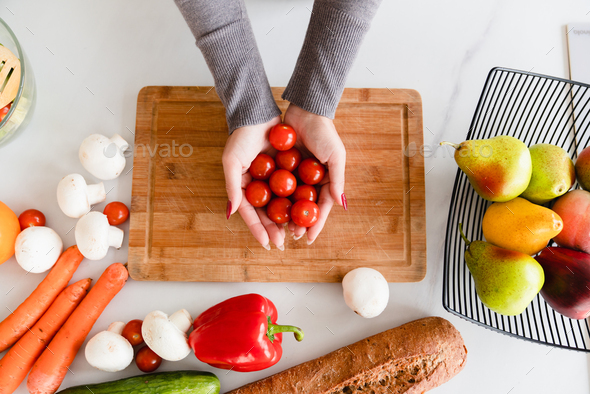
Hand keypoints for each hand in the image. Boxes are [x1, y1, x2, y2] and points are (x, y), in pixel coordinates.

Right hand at [222, 116, 284, 249]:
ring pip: (281, 205)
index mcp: (244, 187)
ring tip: (295, 233)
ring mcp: (273, 180)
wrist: (259, 113)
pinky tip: (305, 213)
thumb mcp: (232, 161)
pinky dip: (297, 202)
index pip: (250, 214)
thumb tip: (232, 212)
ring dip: (287, 220)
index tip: (266, 243)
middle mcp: (258, 186)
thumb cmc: (241, 137)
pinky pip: (293, 190)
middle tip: (283, 243)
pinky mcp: (287, 171)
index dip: (258, 229)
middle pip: (267, 213)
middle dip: (274, 230)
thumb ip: (232, 186)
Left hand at [284, 104, 346, 244]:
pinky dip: (273, 199)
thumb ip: (337, 180)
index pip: (320, 208)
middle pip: (303, 208)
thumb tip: (339, 204)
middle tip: (290, 237)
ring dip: (285, 216)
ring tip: (278, 229)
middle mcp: (310, 181)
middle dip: (298, 224)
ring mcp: (295, 175)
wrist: (305, 110)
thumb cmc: (324, 133)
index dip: (315, 224)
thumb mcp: (336, 156)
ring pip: (289, 201)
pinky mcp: (281, 167)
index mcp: (325, 181)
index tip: (308, 238)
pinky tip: (266, 210)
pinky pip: (276, 187)